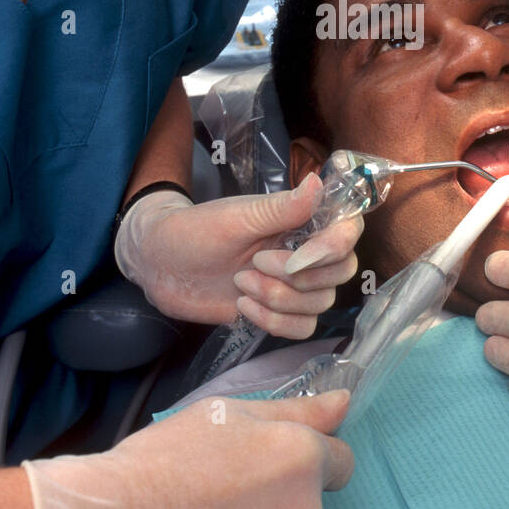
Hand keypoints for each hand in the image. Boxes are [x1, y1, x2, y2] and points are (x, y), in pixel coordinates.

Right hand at [23, 389, 353, 508]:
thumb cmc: (160, 464)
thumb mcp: (225, 413)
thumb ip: (295, 410)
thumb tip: (343, 402)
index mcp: (302, 459)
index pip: (340, 461)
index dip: (305, 459)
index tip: (271, 466)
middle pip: (308, 506)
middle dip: (278, 501)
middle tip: (221, 495)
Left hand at [115, 176, 362, 330]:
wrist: (160, 266)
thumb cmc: (194, 231)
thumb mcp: (237, 217)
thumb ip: (282, 207)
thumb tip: (319, 180)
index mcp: (299, 220)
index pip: (348, 232)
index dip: (332, 248)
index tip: (296, 257)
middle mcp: (305, 251)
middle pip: (341, 272)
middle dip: (297, 278)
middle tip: (253, 265)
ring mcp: (293, 284)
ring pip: (321, 303)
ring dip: (279, 300)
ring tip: (240, 283)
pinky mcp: (279, 311)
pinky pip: (302, 328)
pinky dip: (274, 322)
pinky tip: (242, 307)